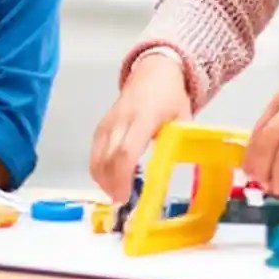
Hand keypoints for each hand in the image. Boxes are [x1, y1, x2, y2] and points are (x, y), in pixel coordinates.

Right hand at [90, 54, 191, 201]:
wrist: (154, 72)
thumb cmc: (170, 97)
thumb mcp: (183, 118)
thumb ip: (177, 144)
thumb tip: (172, 175)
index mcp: (144, 117)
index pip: (126, 151)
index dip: (123, 177)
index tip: (126, 197)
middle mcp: (121, 120)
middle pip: (108, 159)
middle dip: (112, 187)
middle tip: (124, 206)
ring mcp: (108, 123)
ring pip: (96, 159)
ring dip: (104, 182)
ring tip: (120, 196)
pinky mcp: (101, 128)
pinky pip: (95, 154)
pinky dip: (100, 172)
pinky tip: (113, 183)